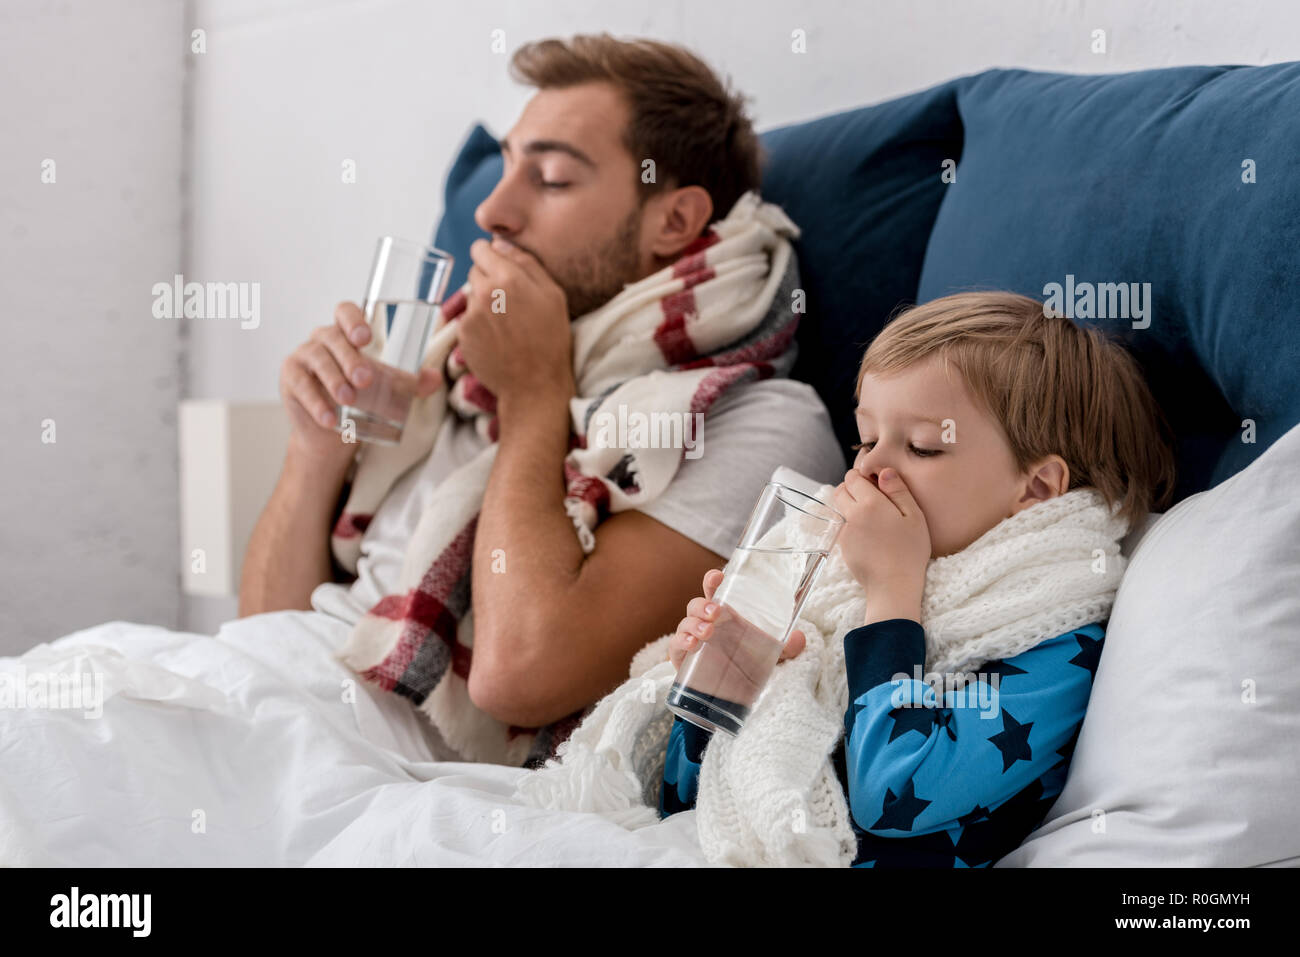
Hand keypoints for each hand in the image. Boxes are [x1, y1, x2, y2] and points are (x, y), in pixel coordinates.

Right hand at [280, 301, 442, 464]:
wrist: (333, 433)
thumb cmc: (361, 400)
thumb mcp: (386, 389)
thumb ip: (410, 383)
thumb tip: (435, 379)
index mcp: (347, 334)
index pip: (345, 312)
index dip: (354, 320)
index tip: (366, 338)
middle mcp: (323, 340)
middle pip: (333, 338)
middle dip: (350, 358)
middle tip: (366, 380)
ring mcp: (304, 358)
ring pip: (317, 360)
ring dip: (334, 380)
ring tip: (349, 400)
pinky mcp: (291, 380)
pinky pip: (301, 386)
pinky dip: (316, 404)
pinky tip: (329, 419)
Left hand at [457, 237, 573, 405]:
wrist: (534, 385)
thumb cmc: (551, 340)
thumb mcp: (553, 295)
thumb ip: (526, 263)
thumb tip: (500, 243)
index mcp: (508, 278)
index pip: (481, 248)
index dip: (491, 255)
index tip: (500, 267)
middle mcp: (484, 293)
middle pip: (474, 270)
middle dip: (488, 279)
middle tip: (509, 301)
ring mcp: (470, 315)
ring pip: (470, 295)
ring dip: (483, 303)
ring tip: (506, 323)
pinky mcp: (462, 334)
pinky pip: (467, 319)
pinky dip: (478, 325)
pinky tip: (497, 338)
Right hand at [668, 568, 806, 670]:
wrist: (729, 700)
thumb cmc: (745, 668)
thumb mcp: (770, 656)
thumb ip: (786, 647)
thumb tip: (800, 637)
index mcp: (725, 616)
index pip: (715, 591)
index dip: (713, 580)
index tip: (718, 576)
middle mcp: (707, 624)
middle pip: (697, 604)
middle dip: (703, 604)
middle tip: (716, 613)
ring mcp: (693, 640)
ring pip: (685, 621)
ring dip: (693, 623)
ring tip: (707, 632)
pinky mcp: (682, 658)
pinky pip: (675, 645)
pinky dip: (681, 641)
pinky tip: (692, 644)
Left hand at [831, 466, 930, 607]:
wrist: (893, 586)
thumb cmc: (910, 551)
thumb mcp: (914, 517)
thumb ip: (898, 491)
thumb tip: (884, 472)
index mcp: (870, 503)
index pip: (852, 478)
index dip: (862, 476)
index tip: (875, 483)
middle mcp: (852, 515)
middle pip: (840, 491)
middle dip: (851, 489)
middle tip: (872, 498)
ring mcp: (845, 532)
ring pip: (840, 509)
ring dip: (850, 506)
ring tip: (873, 517)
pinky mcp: (843, 546)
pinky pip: (843, 527)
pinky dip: (852, 525)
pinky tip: (870, 535)